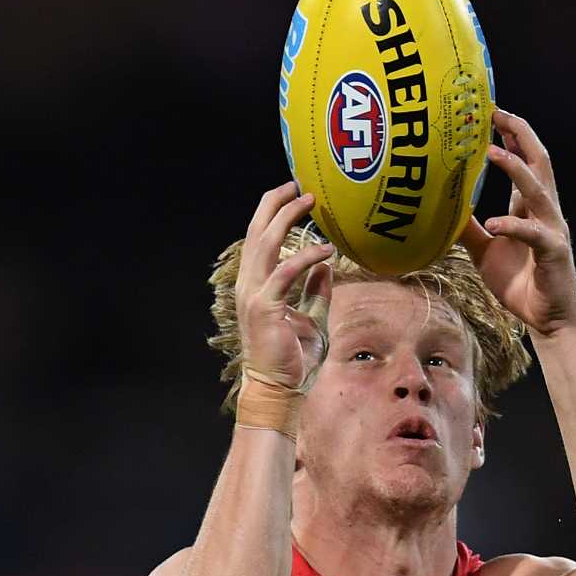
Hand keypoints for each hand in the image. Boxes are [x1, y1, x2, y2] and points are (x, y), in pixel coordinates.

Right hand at [236, 181, 335, 393]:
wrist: (278, 389)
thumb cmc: (293, 359)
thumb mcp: (311, 318)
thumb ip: (316, 290)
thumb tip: (326, 265)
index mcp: (256, 286)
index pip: (260, 240)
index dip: (273, 213)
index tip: (293, 195)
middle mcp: (250, 286)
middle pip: (258, 232)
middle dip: (276, 204)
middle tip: (299, 186)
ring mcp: (254, 296)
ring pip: (266, 244)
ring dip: (287, 219)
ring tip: (309, 202)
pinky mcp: (266, 308)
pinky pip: (286, 273)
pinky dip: (305, 257)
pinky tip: (326, 250)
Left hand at [461, 109, 575, 335]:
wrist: (548, 320)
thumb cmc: (519, 283)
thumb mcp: (485, 251)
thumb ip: (469, 228)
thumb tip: (442, 210)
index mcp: (530, 208)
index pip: (524, 162)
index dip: (511, 137)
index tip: (492, 113)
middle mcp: (545, 213)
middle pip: (539, 161)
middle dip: (519, 134)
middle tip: (497, 113)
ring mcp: (552, 230)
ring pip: (538, 189)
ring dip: (515, 168)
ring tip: (492, 150)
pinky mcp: (553, 252)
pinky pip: (532, 234)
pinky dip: (512, 225)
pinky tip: (492, 222)